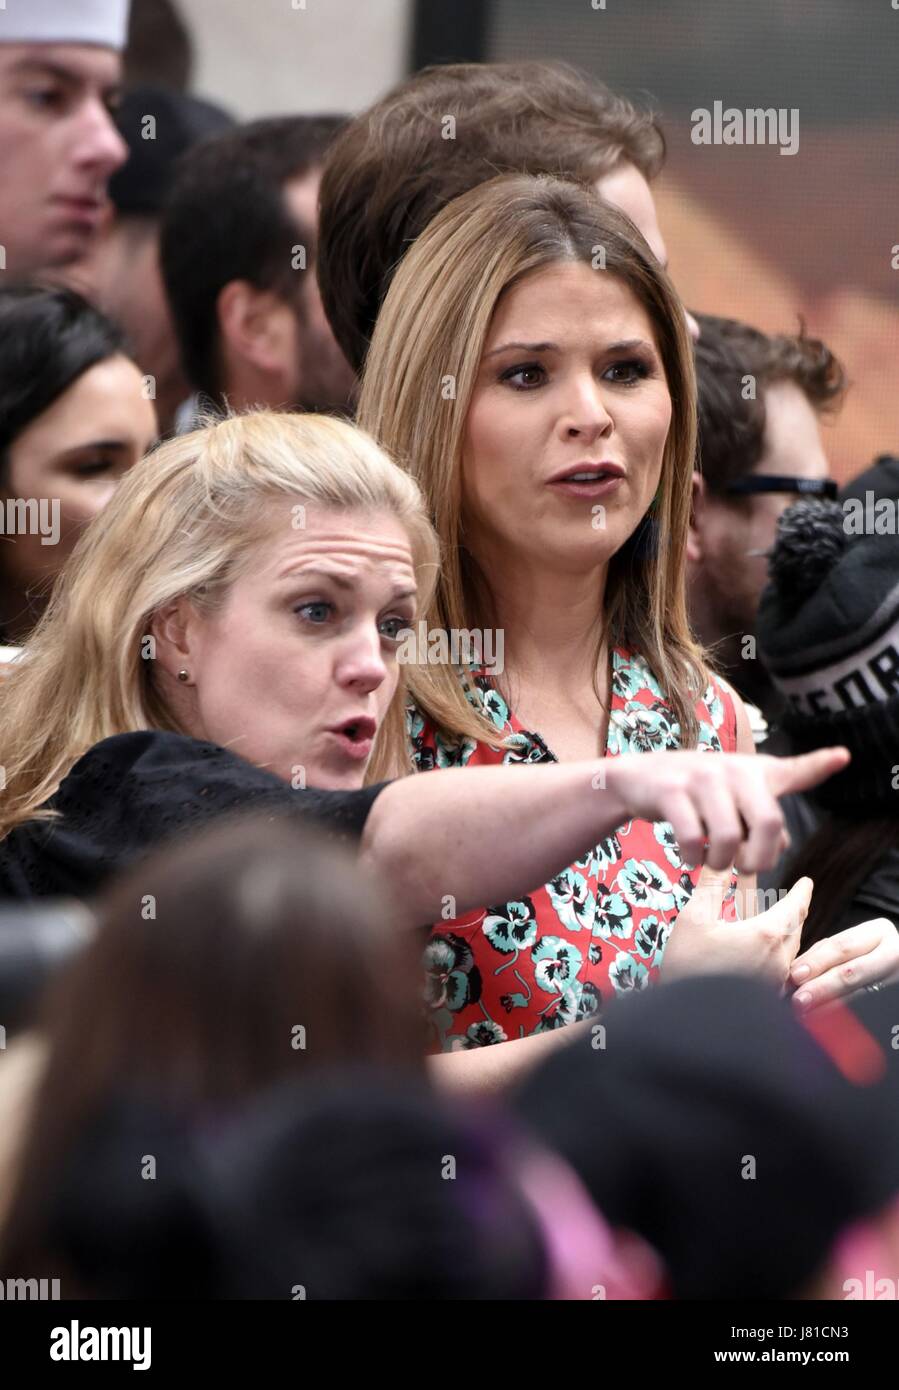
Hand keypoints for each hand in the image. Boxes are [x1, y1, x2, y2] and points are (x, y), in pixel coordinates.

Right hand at [604, 746, 849, 873]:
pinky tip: (689, 856)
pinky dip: (692, 858)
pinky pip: (691, 839)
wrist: (638, 778)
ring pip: (728, 837)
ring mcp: (701, 777)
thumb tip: (784, 845)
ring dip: (720, 862)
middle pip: (769, 822)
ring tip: (711, 861)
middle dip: (760, 858)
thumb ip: (761, 822)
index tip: (843, 757)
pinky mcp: (672, 790)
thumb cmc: (695, 794)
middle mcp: (733, 769)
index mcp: (754, 773)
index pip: (794, 770)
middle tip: (745, 867)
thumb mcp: (732, 801)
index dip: (819, 764)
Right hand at [661, 864, 810, 987]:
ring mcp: (774, 981)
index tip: (806, 882)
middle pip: (795, 928)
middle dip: (793, 910)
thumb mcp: (694, 918)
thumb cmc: (689, 968)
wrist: (689, 1021)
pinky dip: (776, 951)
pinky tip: (762, 952)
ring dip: (784, 930)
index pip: (795, 906)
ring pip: (789, 949)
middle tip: (792, 898)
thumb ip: (711, 885)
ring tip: (775, 921)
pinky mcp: (766, 997)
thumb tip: (720, 857)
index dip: (802, 892)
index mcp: (767, 935)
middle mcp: (779, 959)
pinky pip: (780, 968)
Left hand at [789, 918, 898, 1011]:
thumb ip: (824, 954)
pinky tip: (825, 1023)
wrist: (892, 967)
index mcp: (878, 933)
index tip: (795, 975)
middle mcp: (891, 954)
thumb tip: (796, 972)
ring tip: (807, 1014)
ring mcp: (895, 979)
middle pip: (851, 972)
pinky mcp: (891, 999)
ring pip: (859, 995)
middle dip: (821, 987)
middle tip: (800, 999)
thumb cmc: (865, 955)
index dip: (817, 962)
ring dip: (829, 1007)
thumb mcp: (850, 946)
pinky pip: (864, 1011)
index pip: (842, 947)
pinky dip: (842, 1017)